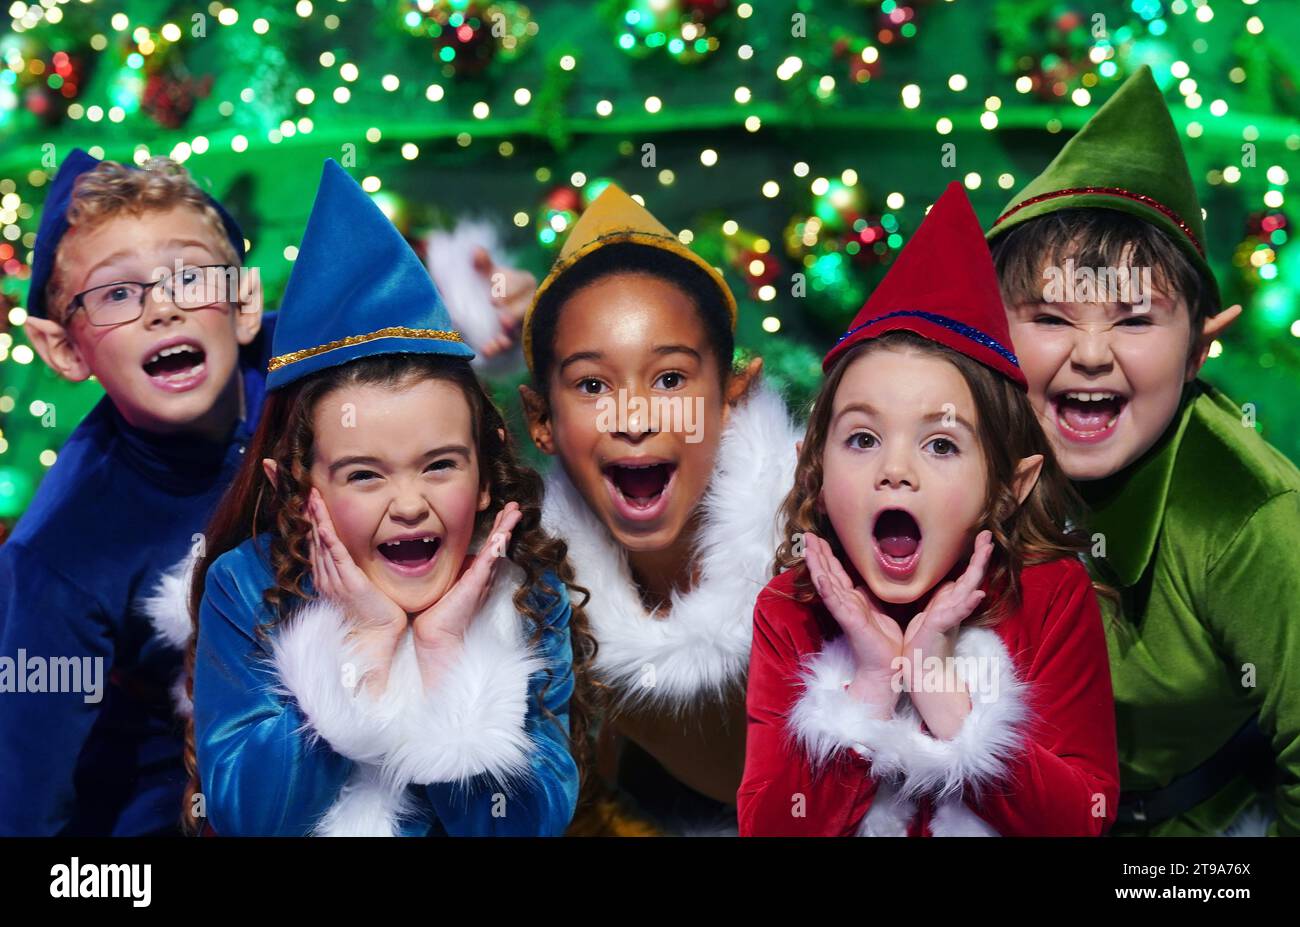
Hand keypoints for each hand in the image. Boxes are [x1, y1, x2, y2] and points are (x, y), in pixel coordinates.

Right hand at [307, 488, 406, 692]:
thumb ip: (355, 574)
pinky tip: (321, 522)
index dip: (312, 520)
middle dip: (308, 513)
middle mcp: (326, 577)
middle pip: (313, 538)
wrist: (377, 639)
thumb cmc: (374, 617)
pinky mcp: (348, 582)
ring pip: (321, 542)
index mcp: (328, 578)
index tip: (309, 499)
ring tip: (310, 495)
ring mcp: (335, 580)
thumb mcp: (360, 590)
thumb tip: (358, 561)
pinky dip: (327, 537)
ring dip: (316, 517)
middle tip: (304, 490)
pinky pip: (335, 555)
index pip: (317, 543)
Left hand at [410, 502, 522, 684]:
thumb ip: (453, 570)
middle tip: (515, 506)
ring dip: (507, 528)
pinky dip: (497, 546)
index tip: (504, 511)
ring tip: (515, 512)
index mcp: (476, 574)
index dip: (498, 528)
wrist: (436, 634)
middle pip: (498, 543)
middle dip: (507, 523)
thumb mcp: (446, 583)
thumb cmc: (438, 612)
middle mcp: (483, 575)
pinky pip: (488, 560)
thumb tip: (457, 558)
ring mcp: (481, 578)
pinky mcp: (476, 584)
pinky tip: (503, 533)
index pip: (490, 546)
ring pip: (497, 548)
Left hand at [472, 247, 536, 357]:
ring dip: (509, 336)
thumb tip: (476, 252)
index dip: (510, 291)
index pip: (523, 284)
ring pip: (520, 330)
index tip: (494, 299)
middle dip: (514, 314)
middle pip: (526, 309)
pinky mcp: (514, 341)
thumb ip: (482, 262)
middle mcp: (529, 303)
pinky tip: (488, 350)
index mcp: (524, 282)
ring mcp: (523, 324)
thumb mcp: (486, 272)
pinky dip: (499, 348)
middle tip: (501, 319)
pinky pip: (510, 346)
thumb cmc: (488, 283)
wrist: (481, 305)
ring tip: (500, 341)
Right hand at [803, 532, 901, 714]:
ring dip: (817, 565)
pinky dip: (827, 589)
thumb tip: (869, 576)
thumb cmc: (884, 639)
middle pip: (827, 573)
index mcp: (852, 598)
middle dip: (817, 553)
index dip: (826, 555)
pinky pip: (836, 603)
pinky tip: (820, 578)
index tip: (817, 538)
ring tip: (809, 549)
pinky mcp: (849, 621)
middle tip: (808, 535)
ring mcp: (845, 611)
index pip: (835, 572)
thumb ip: (870, 593)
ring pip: (827, 583)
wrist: (887, 664)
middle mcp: (845, 602)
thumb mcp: (879, 607)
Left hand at [901, 529, 991, 669]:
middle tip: (989, 534)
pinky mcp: (942, 627)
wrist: (921, 670)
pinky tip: (978, 594)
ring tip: (986, 551)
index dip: (975, 557)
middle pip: (972, 577)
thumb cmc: (923, 643)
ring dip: (977, 570)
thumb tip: (951, 582)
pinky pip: (956, 613)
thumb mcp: (930, 613)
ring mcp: (950, 616)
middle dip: (980, 555)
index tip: (982, 536)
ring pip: (967, 589)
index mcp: (951, 602)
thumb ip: (942, 599)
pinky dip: (967, 603)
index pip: (966, 576)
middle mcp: (955, 607)